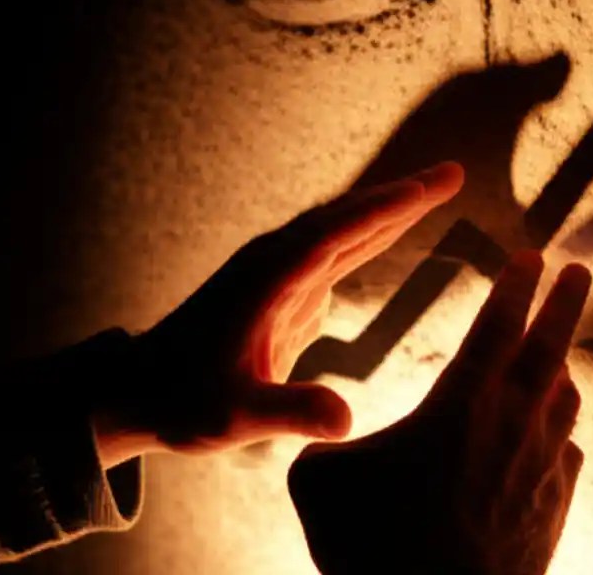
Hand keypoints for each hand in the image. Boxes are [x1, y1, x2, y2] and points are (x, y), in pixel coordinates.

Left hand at [93, 163, 464, 466]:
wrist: (137, 394)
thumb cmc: (180, 402)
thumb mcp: (234, 416)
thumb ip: (289, 413)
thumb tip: (345, 421)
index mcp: (268, 281)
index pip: (334, 234)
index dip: (381, 212)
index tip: (425, 189)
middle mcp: (277, 266)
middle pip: (348, 219)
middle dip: (403, 195)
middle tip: (455, 172)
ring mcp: (280, 276)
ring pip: (345, 231)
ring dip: (391, 209)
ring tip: (439, 188)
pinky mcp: (284, 292)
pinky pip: (336, 253)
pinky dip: (371, 235)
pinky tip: (394, 229)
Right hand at [288, 251, 590, 574]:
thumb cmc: (374, 547)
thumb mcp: (319, 481)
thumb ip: (324, 439)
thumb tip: (326, 435)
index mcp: (461, 403)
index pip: (498, 323)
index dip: (514, 284)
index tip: (531, 255)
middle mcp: (513, 424)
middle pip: (552, 345)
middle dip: (566, 301)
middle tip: (579, 271)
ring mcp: (541, 467)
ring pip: (565, 401)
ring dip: (561, 369)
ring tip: (558, 358)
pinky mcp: (553, 508)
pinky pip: (565, 455)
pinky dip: (558, 435)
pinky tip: (550, 439)